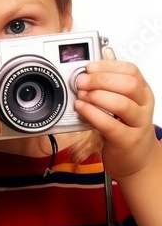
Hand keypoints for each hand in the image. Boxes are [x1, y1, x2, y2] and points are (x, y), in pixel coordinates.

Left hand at [75, 55, 156, 179]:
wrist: (137, 159)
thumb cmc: (124, 127)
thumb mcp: (121, 104)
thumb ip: (108, 88)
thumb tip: (84, 73)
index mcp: (142, 92)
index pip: (131, 71)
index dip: (108, 66)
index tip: (89, 67)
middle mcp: (144, 106)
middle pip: (129, 84)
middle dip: (100, 80)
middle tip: (81, 82)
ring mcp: (138, 124)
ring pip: (122, 103)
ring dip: (96, 96)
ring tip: (80, 96)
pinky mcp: (127, 140)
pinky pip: (110, 124)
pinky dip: (92, 114)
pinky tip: (81, 109)